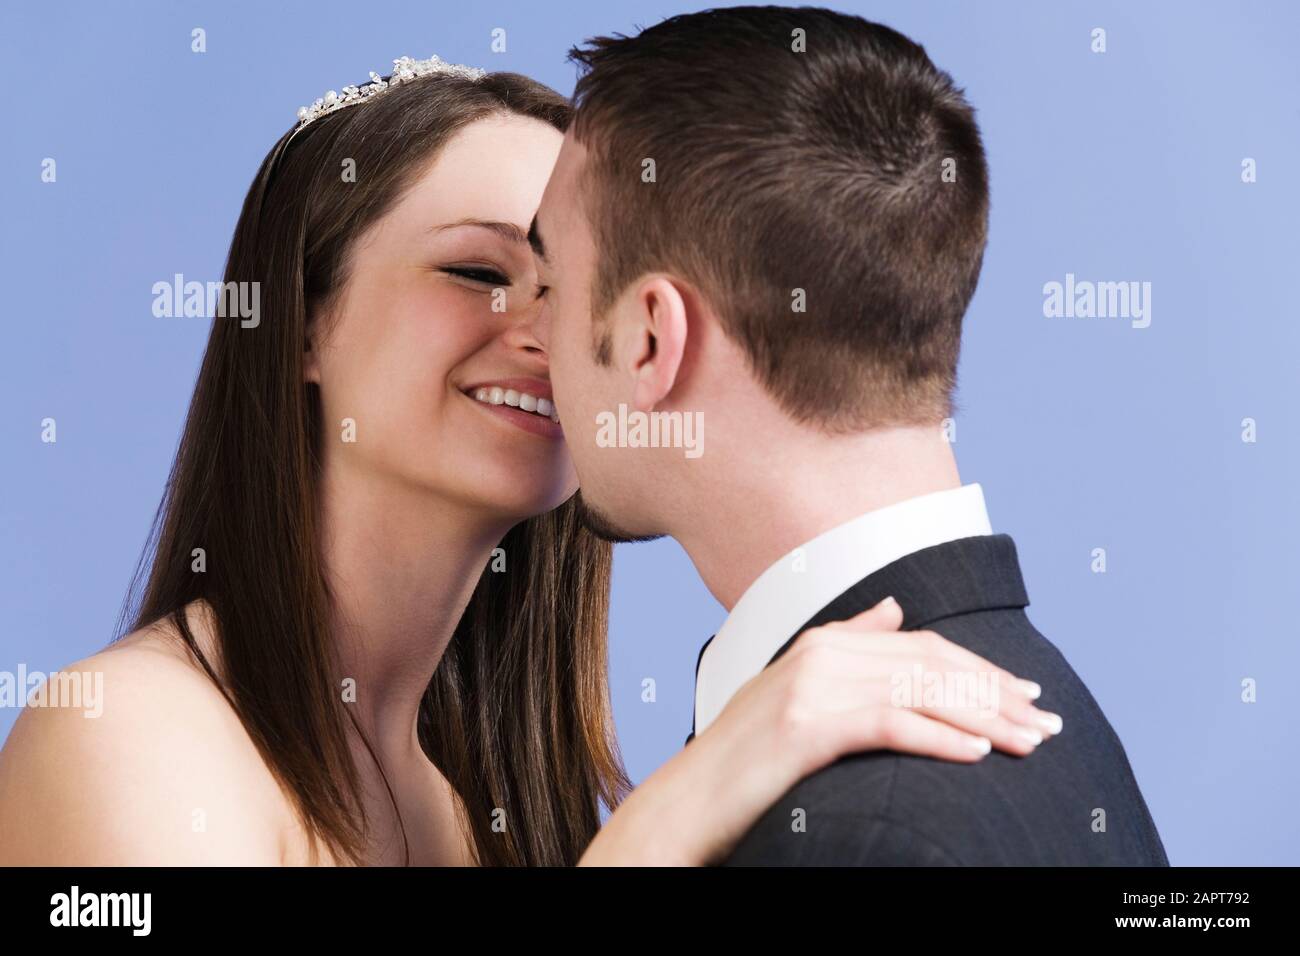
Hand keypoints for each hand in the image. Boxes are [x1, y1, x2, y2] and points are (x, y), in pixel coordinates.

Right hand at [578, 596, 1062, 864]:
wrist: (686, 803)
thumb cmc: (743, 761)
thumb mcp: (793, 690)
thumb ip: (846, 645)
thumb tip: (892, 608)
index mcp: (821, 643)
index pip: (921, 646)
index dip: (980, 669)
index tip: (1027, 693)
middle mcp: (819, 653)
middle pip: (929, 665)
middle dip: (997, 692)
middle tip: (1048, 720)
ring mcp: (810, 686)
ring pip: (920, 692)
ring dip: (985, 718)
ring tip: (1030, 742)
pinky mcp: (805, 725)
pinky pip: (890, 724)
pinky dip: (940, 737)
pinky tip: (978, 753)